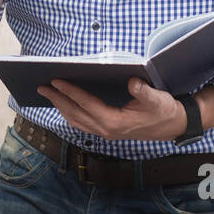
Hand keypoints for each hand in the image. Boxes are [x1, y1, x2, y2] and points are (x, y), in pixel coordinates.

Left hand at [36, 77, 189, 141]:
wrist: (172, 126)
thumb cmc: (164, 110)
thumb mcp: (158, 99)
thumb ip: (144, 91)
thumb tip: (132, 82)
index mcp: (115, 122)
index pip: (86, 104)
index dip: (70, 92)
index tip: (56, 81)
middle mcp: (106, 130)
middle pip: (75, 113)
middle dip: (57, 99)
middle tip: (40, 86)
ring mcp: (104, 133)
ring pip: (75, 120)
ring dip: (60, 107)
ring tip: (47, 93)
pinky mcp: (105, 132)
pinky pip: (81, 123)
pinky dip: (69, 113)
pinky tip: (63, 104)